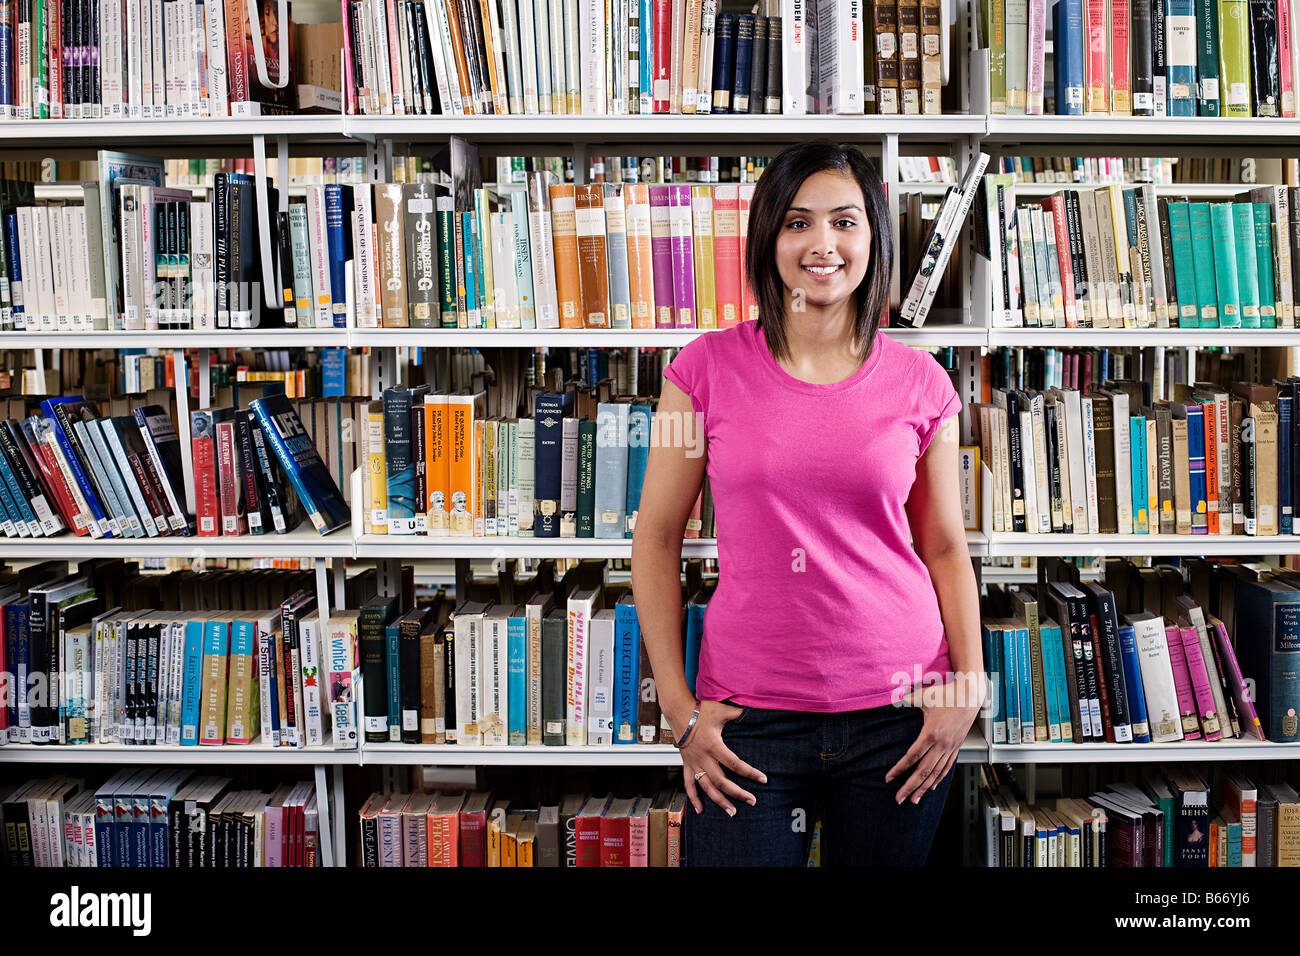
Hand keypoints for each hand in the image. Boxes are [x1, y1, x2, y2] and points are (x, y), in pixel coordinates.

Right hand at [674, 700, 767, 815]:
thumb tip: (753, 711)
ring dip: (719, 801)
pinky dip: (693, 798)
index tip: (762, 779)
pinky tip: (700, 810)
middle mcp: (703, 758)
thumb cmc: (700, 710)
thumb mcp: (722, 710)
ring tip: (732, 812)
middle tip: (752, 801)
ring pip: (706, 787)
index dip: (749, 772)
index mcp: (714, 745)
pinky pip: (688, 785)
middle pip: (721, 781)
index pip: (735, 763)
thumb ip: (738, 713)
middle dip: (737, 793)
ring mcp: (694, 763)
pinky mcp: (687, 764)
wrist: (678, 711)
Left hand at [885, 675, 985, 804]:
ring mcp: (950, 747)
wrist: (970, 695)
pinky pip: (947, 767)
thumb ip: (906, 699)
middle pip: (924, 771)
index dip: (899, 769)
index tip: (889, 778)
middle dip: (910, 787)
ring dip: (924, 788)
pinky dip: (939, 779)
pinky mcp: (956, 747)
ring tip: (914, 800)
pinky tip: (931, 787)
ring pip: (936, 773)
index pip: (912, 757)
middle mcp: (942, 744)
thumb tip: (892, 698)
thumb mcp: (923, 695)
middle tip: (899, 799)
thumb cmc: (947, 694)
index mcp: (932, 733)